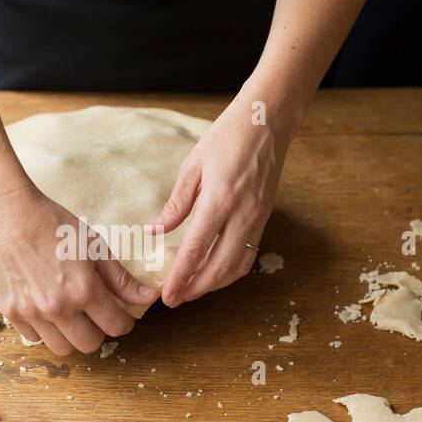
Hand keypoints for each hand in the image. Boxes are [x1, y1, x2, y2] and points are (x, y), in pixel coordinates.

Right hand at [0, 184, 158, 354]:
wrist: (6, 215)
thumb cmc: (52, 224)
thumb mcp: (94, 246)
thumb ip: (120, 278)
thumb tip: (148, 297)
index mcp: (83, 290)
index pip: (116, 326)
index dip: (123, 321)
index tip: (120, 315)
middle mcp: (57, 308)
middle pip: (90, 345)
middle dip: (98, 331)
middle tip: (94, 314)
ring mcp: (31, 313)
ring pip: (62, 348)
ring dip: (71, 335)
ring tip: (70, 314)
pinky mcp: (10, 312)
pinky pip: (34, 337)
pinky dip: (44, 330)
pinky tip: (46, 309)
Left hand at [147, 93, 296, 306]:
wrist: (267, 121)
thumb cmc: (227, 136)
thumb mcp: (193, 166)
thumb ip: (176, 204)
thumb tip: (154, 231)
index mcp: (220, 199)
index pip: (196, 249)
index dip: (180, 276)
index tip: (166, 295)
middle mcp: (242, 214)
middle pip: (220, 267)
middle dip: (196, 289)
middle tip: (175, 300)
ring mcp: (258, 218)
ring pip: (237, 266)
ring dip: (214, 284)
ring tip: (192, 290)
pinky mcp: (265, 218)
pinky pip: (248, 255)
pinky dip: (231, 271)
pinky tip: (214, 273)